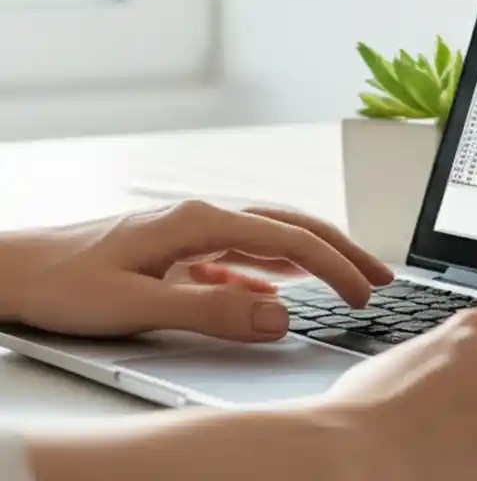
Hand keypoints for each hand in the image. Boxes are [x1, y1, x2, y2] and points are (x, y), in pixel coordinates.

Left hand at [0, 199, 392, 341]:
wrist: (9, 270)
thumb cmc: (60, 283)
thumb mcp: (136, 305)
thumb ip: (212, 311)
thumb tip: (281, 316)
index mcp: (198, 221)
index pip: (288, 239)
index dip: (334, 266)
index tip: (365, 294)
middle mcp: (201, 218)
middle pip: (290, 225)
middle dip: (342, 249)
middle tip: (382, 277)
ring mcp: (190, 234)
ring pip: (270, 238)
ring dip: (314, 256)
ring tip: (349, 277)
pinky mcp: (178, 252)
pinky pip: (241, 257)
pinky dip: (272, 271)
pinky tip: (279, 291)